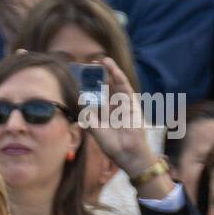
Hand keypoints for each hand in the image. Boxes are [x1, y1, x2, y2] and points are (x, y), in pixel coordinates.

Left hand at [86, 56, 157, 178]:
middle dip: (99, 75)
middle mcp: (114, 107)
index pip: (97, 95)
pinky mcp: (132, 105)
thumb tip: (80, 103)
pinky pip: (126, 88)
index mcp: (104, 113)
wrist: (128, 154)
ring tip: (102, 60)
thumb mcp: (95, 130)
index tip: (81, 76)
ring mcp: (123, 104)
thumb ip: (88, 117)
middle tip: (90, 64)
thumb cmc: (113, 146)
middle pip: (106, 86)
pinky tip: (114, 70)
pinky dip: (120, 78)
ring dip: (110, 72)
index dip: (90, 85)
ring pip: (116, 84)